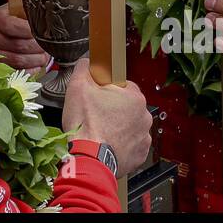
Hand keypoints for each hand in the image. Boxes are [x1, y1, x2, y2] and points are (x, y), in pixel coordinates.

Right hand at [0, 3, 50, 70]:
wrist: (14, 29)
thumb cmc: (21, 19)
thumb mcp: (24, 8)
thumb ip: (31, 11)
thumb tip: (45, 18)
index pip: (11, 26)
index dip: (29, 30)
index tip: (43, 30)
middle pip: (17, 45)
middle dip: (37, 46)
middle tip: (48, 43)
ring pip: (18, 60)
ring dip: (36, 58)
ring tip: (44, 53)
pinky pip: (17, 72)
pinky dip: (31, 69)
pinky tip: (37, 63)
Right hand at [62, 58, 151, 175]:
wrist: (89, 160)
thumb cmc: (86, 125)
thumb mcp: (78, 86)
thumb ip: (84, 68)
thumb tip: (87, 62)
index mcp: (134, 96)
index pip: (122, 84)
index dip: (106, 89)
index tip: (96, 96)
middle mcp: (144, 116)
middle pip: (127, 105)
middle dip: (113, 108)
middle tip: (95, 114)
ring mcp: (144, 137)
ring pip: (129, 125)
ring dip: (117, 126)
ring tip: (99, 131)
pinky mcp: (139, 155)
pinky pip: (130, 144)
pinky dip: (120, 143)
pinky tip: (106, 143)